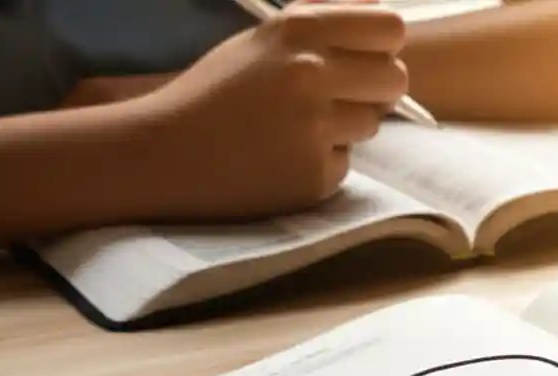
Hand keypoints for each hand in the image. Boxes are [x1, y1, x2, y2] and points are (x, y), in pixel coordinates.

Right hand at [129, 0, 407, 219]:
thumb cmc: (214, 92)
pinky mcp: (313, 176)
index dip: (383, 46)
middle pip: (395, 78)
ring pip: (371, 123)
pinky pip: (343, 164)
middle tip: (340, 99)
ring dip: (344, 127)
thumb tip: (378, 2)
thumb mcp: (262, 41)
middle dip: (375, 89)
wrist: (162, 153)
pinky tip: (279, 159)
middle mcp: (311, 74)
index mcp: (299, 31)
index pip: (389, 28)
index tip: (366, 58)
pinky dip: (319, 164)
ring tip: (293, 129)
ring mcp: (315, 128)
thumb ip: (322, 18)